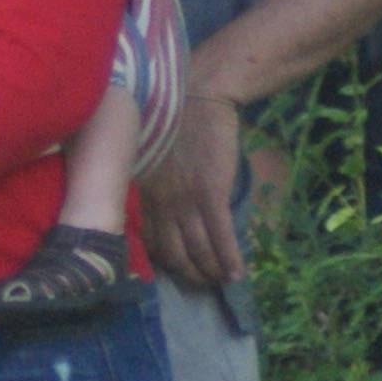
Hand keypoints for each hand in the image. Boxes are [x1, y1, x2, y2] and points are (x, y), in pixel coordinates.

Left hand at [144, 91, 248, 289]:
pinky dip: (230, 260)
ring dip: (211, 272)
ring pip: (197, 250)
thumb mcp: (151, 159)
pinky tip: (238, 275)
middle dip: (189, 275)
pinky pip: (220, 237)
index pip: (149, 242)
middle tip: (203, 283)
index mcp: (143, 194)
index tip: (177, 270)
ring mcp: (185, 200)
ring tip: (221, 282)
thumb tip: (165, 213)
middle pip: (173, 254)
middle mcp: (160, 203)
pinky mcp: (211, 194)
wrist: (200, 97)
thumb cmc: (175, 124)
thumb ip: (154, 187)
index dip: (164, 262)